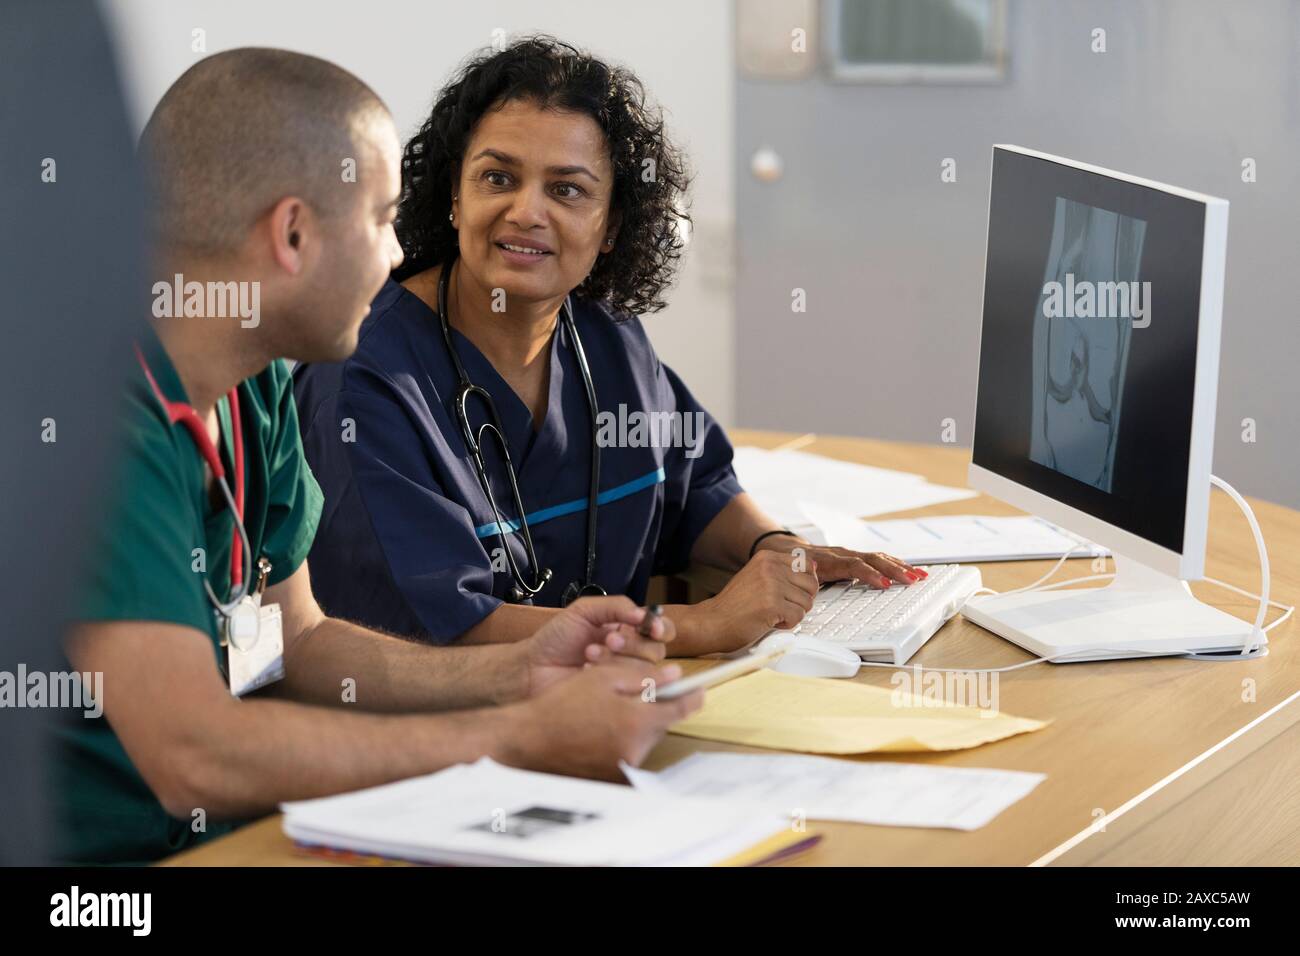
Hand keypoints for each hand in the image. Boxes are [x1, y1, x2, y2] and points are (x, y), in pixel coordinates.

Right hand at [508, 660, 703, 779]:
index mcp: (636, 722)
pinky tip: (600, 729)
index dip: (692, 695)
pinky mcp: (614, 777)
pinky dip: (622, 740)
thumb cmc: (560, 706)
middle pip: (661, 724)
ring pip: (645, 738)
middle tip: (635, 694)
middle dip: (654, 707)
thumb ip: (642, 676)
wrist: (528, 741)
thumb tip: (674, 674)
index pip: (680, 708)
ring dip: (637, 724)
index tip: (698, 689)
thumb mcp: (602, 678)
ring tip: (608, 712)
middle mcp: (635, 749)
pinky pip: (630, 753)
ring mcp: (625, 767)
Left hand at [523, 596, 675, 696]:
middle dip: (632, 644)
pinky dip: (610, 676)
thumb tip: (643, 614)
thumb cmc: (556, 638)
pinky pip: (629, 689)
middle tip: (608, 641)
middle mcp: (631, 654)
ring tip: (589, 654)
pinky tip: (587, 671)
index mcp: (628, 631)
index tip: (652, 628)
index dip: (661, 629)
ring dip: (618, 660)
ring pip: (644, 671)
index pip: (661, 630)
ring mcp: (624, 678)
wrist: (532, 667)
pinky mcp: (615, 698)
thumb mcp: (584, 611)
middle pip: (656, 651)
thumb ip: (616, 606)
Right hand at [687, 549, 820, 653]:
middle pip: (811, 585)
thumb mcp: (757, 576)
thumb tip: (814, 566)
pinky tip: (769, 621)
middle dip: (800, 600)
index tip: (787, 593)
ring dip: (792, 613)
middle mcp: (770, 566)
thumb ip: (783, 570)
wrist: (711, 621)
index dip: (801, 586)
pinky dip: (787, 624)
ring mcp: (772, 584)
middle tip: (780, 606)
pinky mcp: (773, 604)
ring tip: (771, 613)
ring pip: (807, 602)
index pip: (807, 566)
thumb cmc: (733, 605)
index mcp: (767, 557)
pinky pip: (799, 617)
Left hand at [756, 535, 925, 589]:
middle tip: (912, 580)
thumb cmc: (790, 567)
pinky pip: (877, 558)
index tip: (884, 585)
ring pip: (878, 557)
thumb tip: (806, 602)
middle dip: (894, 570)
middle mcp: (841, 554)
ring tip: (919, 576)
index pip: (853, 566)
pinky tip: (909, 570)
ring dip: (899, 567)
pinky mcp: (854, 556)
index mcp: (827, 560)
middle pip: (872, 559)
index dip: (869, 576)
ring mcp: (849, 554)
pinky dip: (894, 564)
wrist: (784, 550)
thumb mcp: (793, 577)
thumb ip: (802, 587)